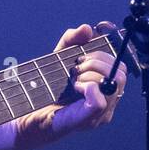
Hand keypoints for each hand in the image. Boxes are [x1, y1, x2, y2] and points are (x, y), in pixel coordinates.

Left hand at [12, 21, 126, 149]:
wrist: (28, 109)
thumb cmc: (48, 86)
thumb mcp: (60, 56)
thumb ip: (72, 40)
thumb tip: (87, 29)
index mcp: (105, 89)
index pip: (120, 68)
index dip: (103, 57)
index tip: (81, 58)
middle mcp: (107, 103)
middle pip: (120, 75)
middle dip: (97, 63)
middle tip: (76, 68)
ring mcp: (99, 115)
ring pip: (111, 85)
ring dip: (90, 73)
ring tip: (73, 78)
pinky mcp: (86, 120)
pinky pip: (99, 102)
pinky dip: (88, 87)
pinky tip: (75, 86)